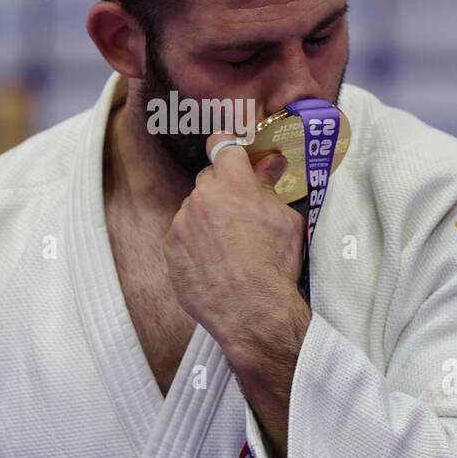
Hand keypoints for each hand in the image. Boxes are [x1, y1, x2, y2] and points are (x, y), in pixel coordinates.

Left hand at [164, 132, 309, 363]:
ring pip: (194, 210)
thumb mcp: (286, 220)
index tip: (232, 159)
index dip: (228, 151)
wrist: (252, 311)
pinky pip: (182, 236)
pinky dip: (194, 244)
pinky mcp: (170, 249)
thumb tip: (269, 164)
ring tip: (228, 248)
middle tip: (240, 213)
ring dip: (207, 219)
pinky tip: (213, 263)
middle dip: (222, 190)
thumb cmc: (275, 265)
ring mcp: (182, 223)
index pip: (222, 146)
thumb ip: (270, 188)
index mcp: (233, 183)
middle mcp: (202, 197)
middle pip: (208, 179)